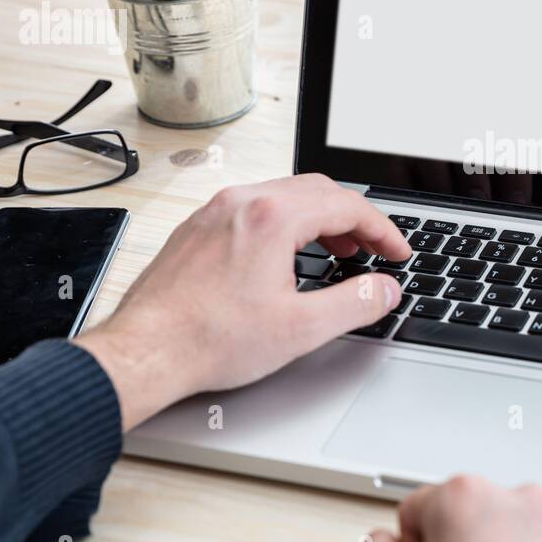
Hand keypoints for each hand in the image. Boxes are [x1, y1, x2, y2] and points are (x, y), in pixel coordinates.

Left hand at [75, 174, 410, 429]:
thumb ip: (354, 304)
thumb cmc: (208, 340)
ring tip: (338, 248)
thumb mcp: (300, 329)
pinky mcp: (198, 228)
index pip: (346, 205)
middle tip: (373, 248)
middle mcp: (241, 202)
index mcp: (271, 218)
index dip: (382, 229)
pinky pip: (253, 208)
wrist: (144, 351)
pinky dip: (285, 222)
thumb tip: (384, 289)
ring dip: (320, 217)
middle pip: (317, 190)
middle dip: (354, 218)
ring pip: (284, 196)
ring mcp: (215, 212)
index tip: (396, 251)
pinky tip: (287, 254)